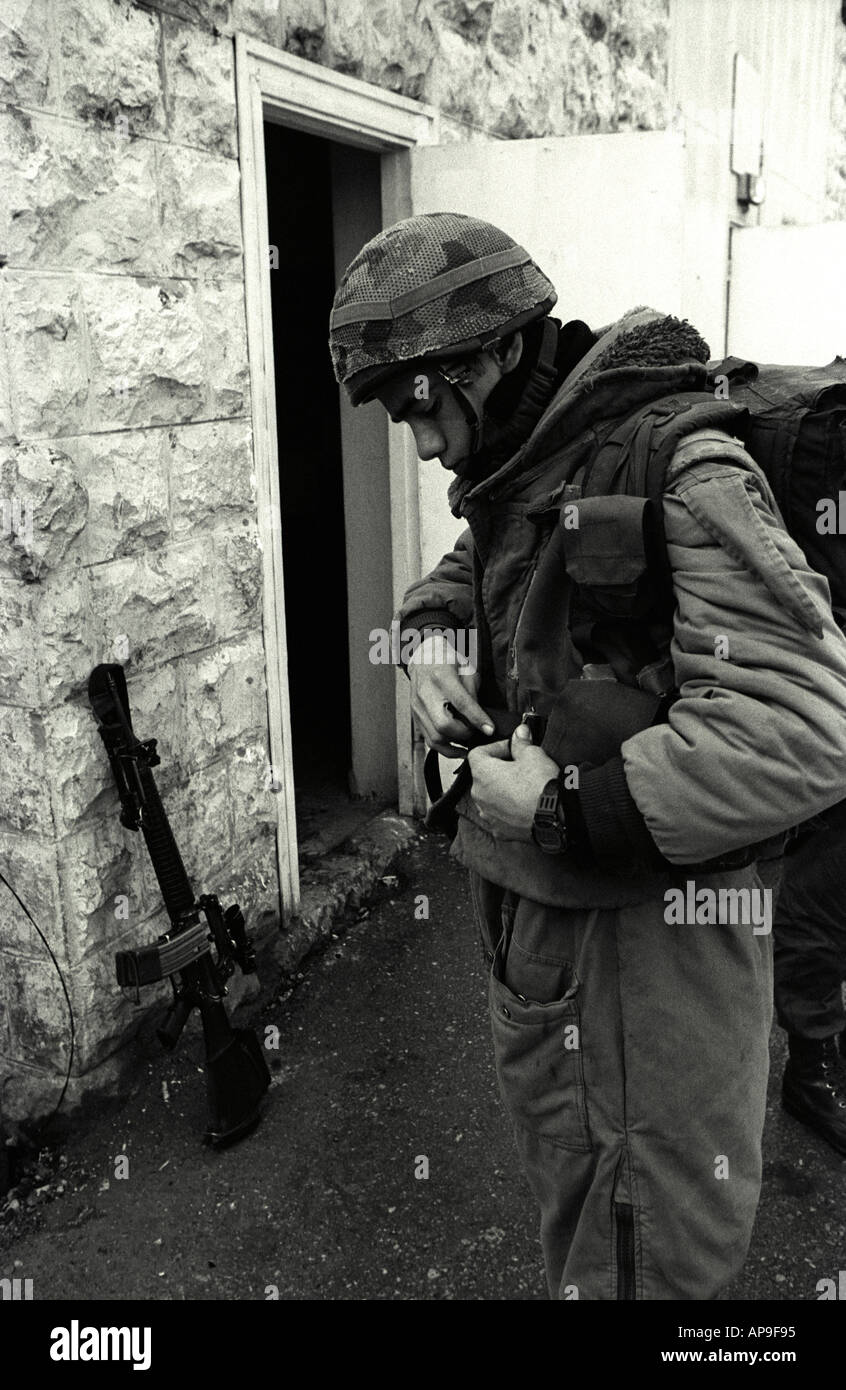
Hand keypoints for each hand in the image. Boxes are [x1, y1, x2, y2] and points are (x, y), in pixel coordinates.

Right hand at [408, 634, 493, 755]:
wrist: (423, 659)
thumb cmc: (448, 662)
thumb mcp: (467, 669)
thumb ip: (472, 694)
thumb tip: (479, 719)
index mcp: (441, 676)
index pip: (461, 702)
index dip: (477, 718)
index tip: (490, 730)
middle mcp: (425, 693)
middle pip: (443, 725)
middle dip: (464, 733)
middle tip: (476, 731)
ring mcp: (417, 707)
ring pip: (435, 738)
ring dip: (455, 744)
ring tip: (469, 742)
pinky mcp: (416, 717)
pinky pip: (430, 740)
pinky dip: (446, 748)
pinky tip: (459, 749)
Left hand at [467, 723, 558, 839]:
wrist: (557, 816)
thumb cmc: (541, 785)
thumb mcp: (533, 754)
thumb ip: (521, 743)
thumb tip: (520, 732)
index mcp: (482, 774)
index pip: (478, 753)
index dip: (496, 747)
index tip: (513, 748)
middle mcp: (479, 796)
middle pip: (483, 776)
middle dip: (500, 769)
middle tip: (520, 766)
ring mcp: (488, 815)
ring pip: (491, 796)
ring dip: (502, 790)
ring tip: (524, 786)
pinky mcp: (500, 830)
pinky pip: (500, 814)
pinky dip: (508, 809)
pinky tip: (525, 804)